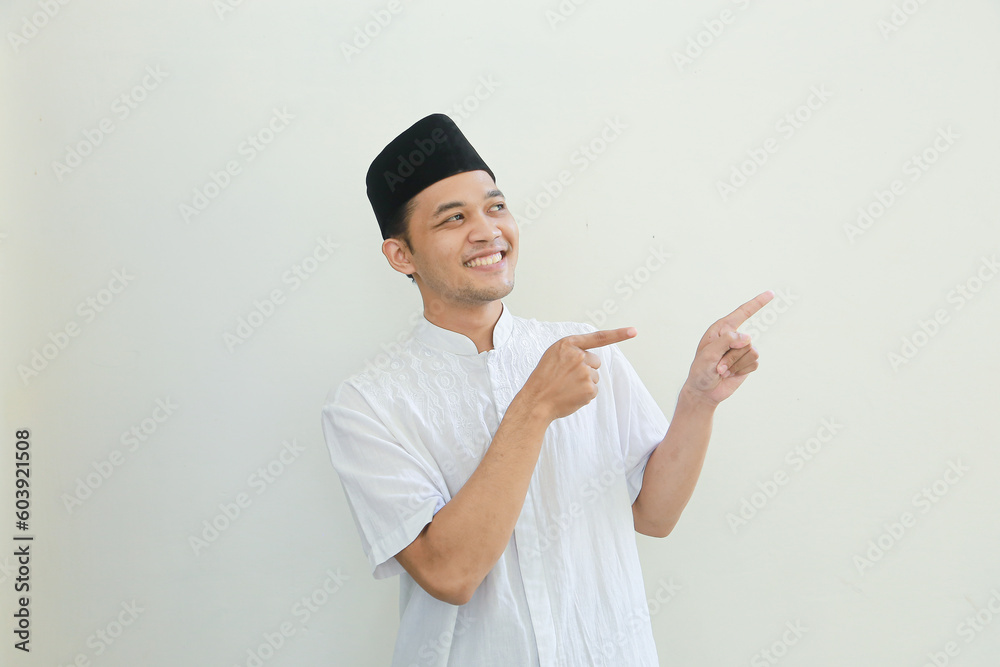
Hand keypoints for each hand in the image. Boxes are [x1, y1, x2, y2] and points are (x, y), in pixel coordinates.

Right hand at [520, 327, 636, 422]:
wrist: (536, 400)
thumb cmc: (544, 379)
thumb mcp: (554, 356)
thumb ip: (572, 352)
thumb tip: (591, 360)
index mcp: (568, 344)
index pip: (598, 337)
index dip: (618, 334)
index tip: (633, 331)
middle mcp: (578, 356)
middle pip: (595, 361)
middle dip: (586, 369)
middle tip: (567, 377)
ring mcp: (585, 372)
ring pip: (594, 377)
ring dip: (584, 383)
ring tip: (566, 387)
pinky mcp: (589, 388)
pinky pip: (594, 390)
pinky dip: (585, 394)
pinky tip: (571, 395)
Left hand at [684, 291, 773, 405]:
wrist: (704, 390)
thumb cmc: (701, 370)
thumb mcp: (708, 354)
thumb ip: (726, 341)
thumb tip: (747, 337)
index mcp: (722, 329)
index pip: (743, 312)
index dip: (757, 303)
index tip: (771, 294)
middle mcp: (734, 337)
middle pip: (746, 340)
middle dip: (731, 356)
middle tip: (717, 366)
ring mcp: (742, 349)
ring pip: (752, 351)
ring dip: (735, 364)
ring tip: (722, 370)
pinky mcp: (748, 362)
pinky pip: (754, 362)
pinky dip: (741, 370)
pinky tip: (730, 374)